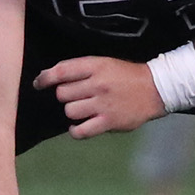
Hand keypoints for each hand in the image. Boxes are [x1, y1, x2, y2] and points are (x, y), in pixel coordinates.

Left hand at [32, 56, 164, 138]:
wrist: (156, 89)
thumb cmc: (126, 76)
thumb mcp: (105, 63)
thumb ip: (81, 70)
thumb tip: (51, 78)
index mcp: (95, 66)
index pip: (61, 71)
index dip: (45, 78)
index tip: (39, 84)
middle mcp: (97, 84)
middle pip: (62, 94)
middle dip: (65, 96)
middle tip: (77, 97)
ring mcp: (103, 104)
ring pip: (70, 111)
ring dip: (73, 112)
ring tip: (83, 110)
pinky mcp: (109, 121)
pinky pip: (81, 131)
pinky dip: (76, 131)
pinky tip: (79, 126)